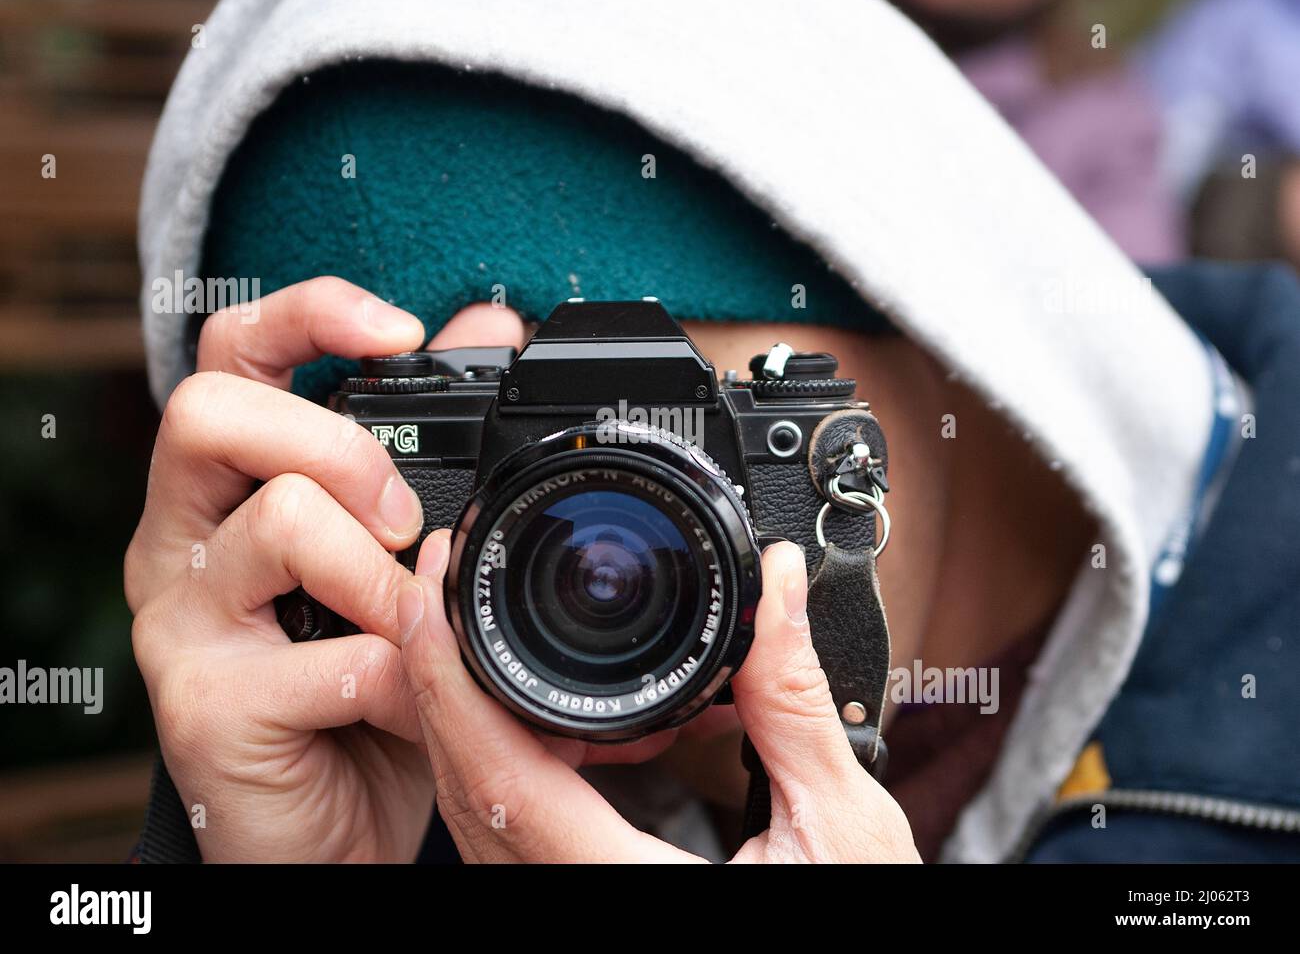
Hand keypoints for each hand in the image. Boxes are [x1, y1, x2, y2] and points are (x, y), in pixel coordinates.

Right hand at [126, 277, 525, 861]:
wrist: (335, 828)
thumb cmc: (366, 682)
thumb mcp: (406, 559)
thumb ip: (435, 441)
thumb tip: (489, 322)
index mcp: (231, 487)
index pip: (232, 355)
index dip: (308, 314)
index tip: (400, 329)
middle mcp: (185, 540)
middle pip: (212, 411)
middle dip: (336, 445)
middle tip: (404, 518)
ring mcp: (182, 623)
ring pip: (277, 521)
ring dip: (381, 572)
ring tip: (414, 626)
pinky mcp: (204, 706)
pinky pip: (323, 658)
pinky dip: (397, 677)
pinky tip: (409, 704)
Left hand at [400, 533, 921, 862]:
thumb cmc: (851, 936)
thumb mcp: (839, 830)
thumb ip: (794, 706)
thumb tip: (774, 589)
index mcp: (621, 887)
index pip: (499, 780)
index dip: (448, 683)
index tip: (429, 598)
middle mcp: (574, 901)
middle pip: (466, 787)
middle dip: (442, 676)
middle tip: (444, 586)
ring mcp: (572, 904)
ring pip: (481, 810)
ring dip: (478, 715)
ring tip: (500, 634)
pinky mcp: (585, 897)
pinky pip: (518, 829)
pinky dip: (526, 759)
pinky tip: (579, 721)